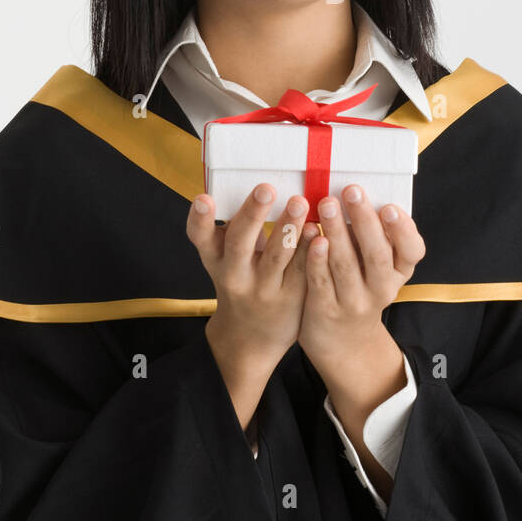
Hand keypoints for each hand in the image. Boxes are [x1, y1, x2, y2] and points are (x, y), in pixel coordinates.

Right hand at [187, 184, 317, 366]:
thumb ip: (236, 230)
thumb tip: (256, 181)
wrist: (250, 339)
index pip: (200, 238)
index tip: (203, 197)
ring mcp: (264, 290)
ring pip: (276, 258)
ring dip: (288, 229)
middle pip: (240, 243)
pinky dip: (310, 251)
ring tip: (300, 203)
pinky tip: (320, 232)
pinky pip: (302, 272)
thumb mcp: (226, 260)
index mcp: (216, 260)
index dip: (200, 218)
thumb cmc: (242, 282)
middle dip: (253, 214)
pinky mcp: (291, 300)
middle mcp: (235, 276)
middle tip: (266, 188)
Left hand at [297, 184, 425, 368]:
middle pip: (377, 254)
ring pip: (346, 265)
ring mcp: (354, 302)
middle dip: (364, 221)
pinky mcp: (327, 310)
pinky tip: (311, 237)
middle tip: (351, 192)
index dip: (402, 230)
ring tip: (326, 204)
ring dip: (336, 232)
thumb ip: (372, 235)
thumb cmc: (358, 284)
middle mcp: (382, 288)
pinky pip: (321, 281)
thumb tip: (356, 193)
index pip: (412, 251)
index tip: (388, 207)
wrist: (343, 340)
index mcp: (399, 271)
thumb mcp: (376, 265)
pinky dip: (316, 259)